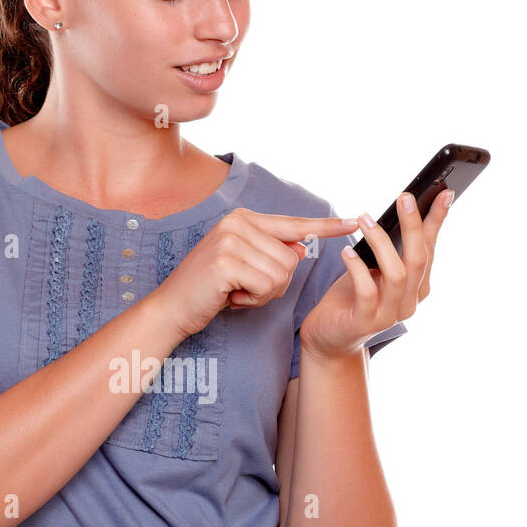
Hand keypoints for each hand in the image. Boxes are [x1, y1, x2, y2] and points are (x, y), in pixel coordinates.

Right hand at [151, 207, 358, 339]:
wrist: (172, 308)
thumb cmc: (209, 290)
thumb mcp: (244, 267)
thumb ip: (273, 254)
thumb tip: (302, 250)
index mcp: (244, 218)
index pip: (294, 223)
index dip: (326, 226)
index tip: (354, 222)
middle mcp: (238, 222)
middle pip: (291, 259)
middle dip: (274, 284)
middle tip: (243, 289)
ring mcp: (231, 239)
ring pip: (282, 274)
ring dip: (263, 294)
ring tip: (235, 292)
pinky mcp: (226, 261)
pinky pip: (266, 286)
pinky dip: (252, 300)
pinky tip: (229, 297)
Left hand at [299, 187, 454, 362]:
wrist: (329, 337)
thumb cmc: (351, 297)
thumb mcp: (374, 267)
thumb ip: (390, 248)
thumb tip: (402, 209)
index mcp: (416, 286)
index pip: (430, 247)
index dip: (437, 220)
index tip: (445, 192)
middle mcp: (409, 301)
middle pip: (418, 259)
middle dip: (413, 226)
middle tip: (404, 197)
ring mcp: (389, 314)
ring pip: (397, 274)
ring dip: (381, 243)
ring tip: (363, 220)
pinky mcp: (365, 322)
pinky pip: (367, 292)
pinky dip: (357, 269)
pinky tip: (346, 251)